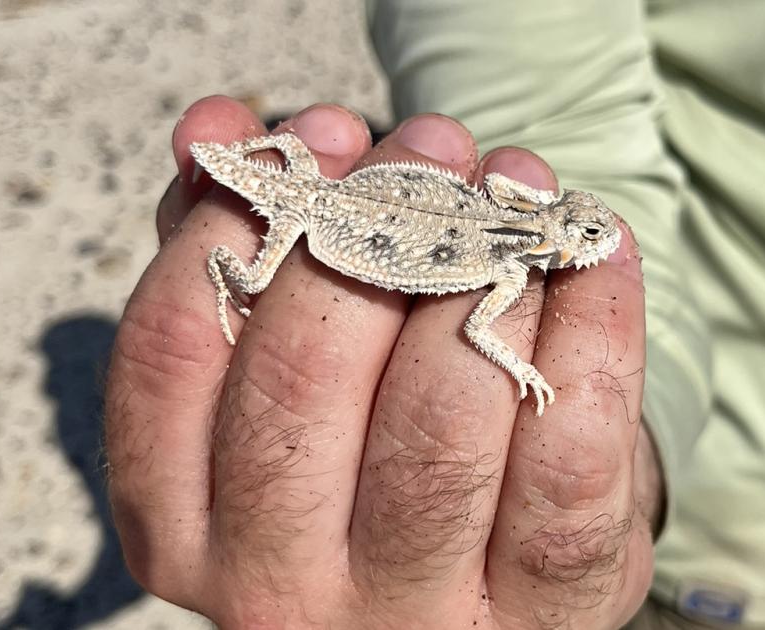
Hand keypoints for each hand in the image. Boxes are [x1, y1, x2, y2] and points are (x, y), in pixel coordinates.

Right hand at [105, 96, 660, 628]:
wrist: (492, 581)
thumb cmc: (369, 451)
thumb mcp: (285, 363)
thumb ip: (241, 249)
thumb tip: (217, 132)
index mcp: (185, 529)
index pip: (172, 357)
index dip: (239, 223)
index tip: (320, 144)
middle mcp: (280, 592)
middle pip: (304, 378)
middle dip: (374, 229)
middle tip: (430, 150)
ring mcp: (414, 609)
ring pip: (439, 418)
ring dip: (483, 271)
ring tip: (513, 194)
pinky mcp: (544, 605)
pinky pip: (568, 454)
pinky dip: (591, 329)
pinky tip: (592, 259)